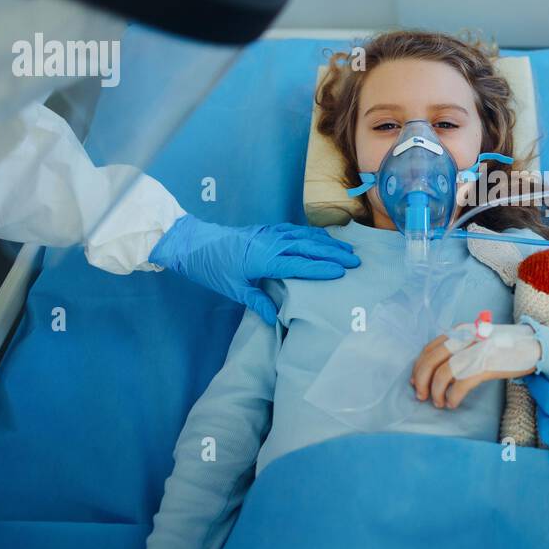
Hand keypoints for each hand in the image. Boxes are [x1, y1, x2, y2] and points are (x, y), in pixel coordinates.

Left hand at [149, 215, 359, 324]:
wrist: (194, 242)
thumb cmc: (212, 268)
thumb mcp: (233, 289)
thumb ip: (257, 301)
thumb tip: (275, 319)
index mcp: (264, 259)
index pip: (300, 264)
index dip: (322, 268)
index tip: (342, 272)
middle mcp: (271, 243)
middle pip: (308, 247)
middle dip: (333, 254)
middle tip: (355, 261)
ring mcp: (270, 233)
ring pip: (305, 236)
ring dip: (327, 243)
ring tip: (347, 249)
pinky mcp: (267, 228)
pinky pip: (295, 229)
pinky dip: (312, 234)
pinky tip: (322, 238)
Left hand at [411, 322, 539, 409]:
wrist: (534, 346)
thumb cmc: (506, 347)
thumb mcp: (479, 340)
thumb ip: (460, 349)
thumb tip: (437, 370)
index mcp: (460, 331)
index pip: (429, 349)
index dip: (418, 368)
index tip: (416, 382)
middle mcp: (464, 338)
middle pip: (430, 361)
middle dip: (421, 381)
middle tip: (422, 396)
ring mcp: (474, 351)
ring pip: (442, 374)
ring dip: (436, 392)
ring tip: (439, 403)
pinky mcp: (486, 365)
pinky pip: (460, 384)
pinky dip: (453, 397)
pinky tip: (454, 403)